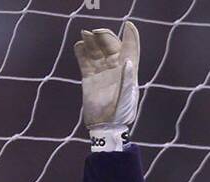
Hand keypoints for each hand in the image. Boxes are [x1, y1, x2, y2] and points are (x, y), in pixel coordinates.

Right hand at [74, 21, 139, 141]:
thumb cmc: (119, 114)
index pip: (130, 50)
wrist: (104, 128)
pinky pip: (85, 61)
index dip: (130, 37)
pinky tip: (79, 46)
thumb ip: (127, 79)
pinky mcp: (89, 78)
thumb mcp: (126, 97)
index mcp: (128, 72)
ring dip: (92, 41)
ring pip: (96, 51)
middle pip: (110, 46)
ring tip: (85, 35)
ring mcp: (101, 72)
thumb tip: (128, 61)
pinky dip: (81, 52)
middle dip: (104, 37)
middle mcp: (115, 69)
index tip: (128, 25)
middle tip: (95, 33)